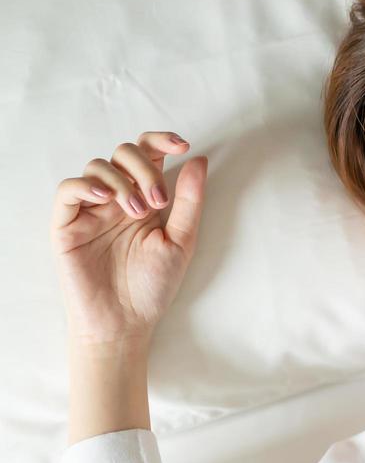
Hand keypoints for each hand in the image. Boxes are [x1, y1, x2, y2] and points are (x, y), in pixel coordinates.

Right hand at [50, 131, 208, 346]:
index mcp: (145, 198)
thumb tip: (198, 160)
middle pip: (123, 153)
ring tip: (138, 212)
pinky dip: (86, 184)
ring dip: (123, 182)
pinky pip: (68, 189)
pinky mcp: (67, 224)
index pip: (148, 153)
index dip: (162, 140)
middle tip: (158, 202)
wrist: (125, 322)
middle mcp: (117, 198)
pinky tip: (106, 197)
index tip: (182, 145)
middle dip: (144, 168)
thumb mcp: (182, 241)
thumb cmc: (152, 286)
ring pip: (98, 166)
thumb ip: (189, 201)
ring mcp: (91, 209)